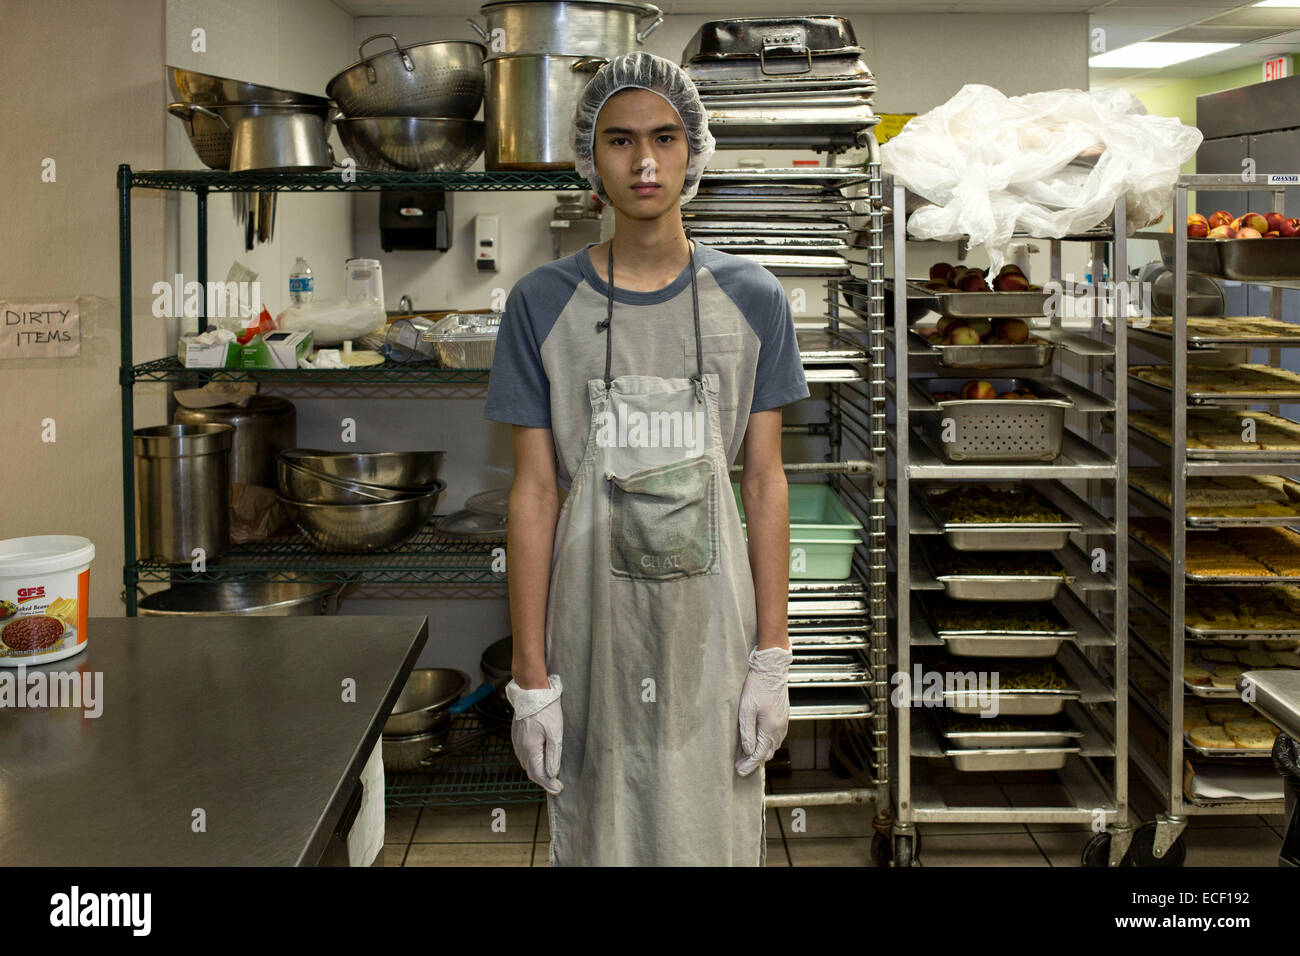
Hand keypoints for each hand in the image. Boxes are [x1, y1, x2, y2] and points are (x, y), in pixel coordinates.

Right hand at [505, 675, 563, 794]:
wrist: (532, 691)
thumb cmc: (546, 710)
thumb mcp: (555, 732)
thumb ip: (553, 755)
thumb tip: (552, 775)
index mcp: (530, 749)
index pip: (538, 774)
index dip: (548, 785)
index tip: (559, 789)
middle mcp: (520, 748)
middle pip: (531, 771)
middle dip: (543, 780)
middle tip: (556, 786)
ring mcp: (517, 742)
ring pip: (526, 764)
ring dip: (537, 771)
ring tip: (550, 776)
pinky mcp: (517, 735)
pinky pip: (524, 755)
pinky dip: (532, 762)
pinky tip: (540, 760)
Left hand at [735, 646, 792, 776]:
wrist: (771, 670)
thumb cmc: (756, 687)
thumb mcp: (746, 710)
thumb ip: (747, 732)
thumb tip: (748, 751)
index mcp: (770, 729)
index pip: (759, 755)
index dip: (748, 765)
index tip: (739, 771)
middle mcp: (779, 728)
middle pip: (768, 753)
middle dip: (754, 761)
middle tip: (740, 765)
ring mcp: (783, 723)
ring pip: (773, 746)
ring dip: (761, 752)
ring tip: (746, 754)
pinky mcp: (783, 717)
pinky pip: (776, 737)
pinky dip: (767, 743)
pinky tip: (757, 740)